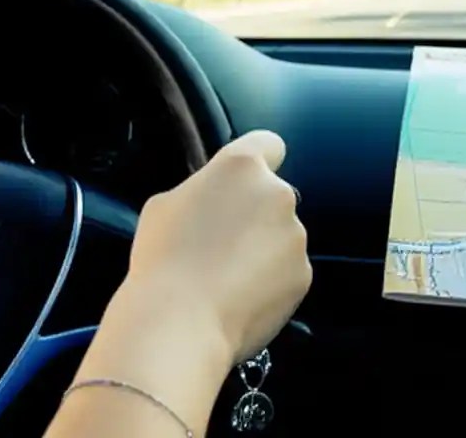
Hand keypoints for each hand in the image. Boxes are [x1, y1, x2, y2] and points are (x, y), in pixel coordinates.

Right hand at [123, 130, 310, 362]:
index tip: (242, 183)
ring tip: (226, 277)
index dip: (257, 161)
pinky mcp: (303, 274)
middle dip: (255, 214)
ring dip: (263, 250)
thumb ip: (200, 191)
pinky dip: (270, 282)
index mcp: (241, 167)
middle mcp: (277, 194)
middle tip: (221, 243)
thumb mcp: (164, 205)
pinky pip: (288, 271)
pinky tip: (240, 297)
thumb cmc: (162, 258)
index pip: (268, 143)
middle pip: (273, 196)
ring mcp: (295, 236)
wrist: (179, 322)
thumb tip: (212, 201)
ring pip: (281, 236)